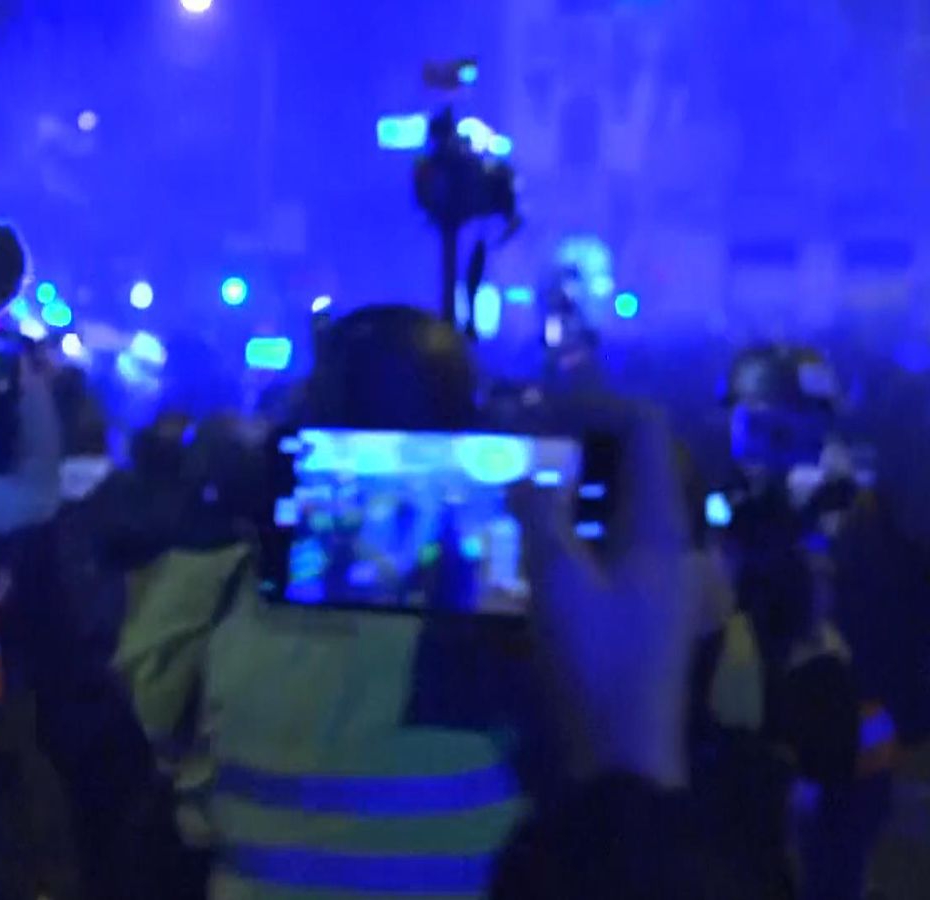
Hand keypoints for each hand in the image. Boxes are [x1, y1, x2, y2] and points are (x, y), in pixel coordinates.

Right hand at [511, 400, 693, 787]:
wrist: (622, 749)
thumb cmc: (593, 660)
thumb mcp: (555, 580)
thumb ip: (538, 516)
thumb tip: (523, 476)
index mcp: (661, 519)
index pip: (643, 424)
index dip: (590, 403)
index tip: (530, 413)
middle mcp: (672, 531)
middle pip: (636, 454)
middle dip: (576, 436)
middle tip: (515, 442)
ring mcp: (663, 564)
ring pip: (623, 493)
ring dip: (573, 476)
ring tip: (516, 482)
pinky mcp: (646, 593)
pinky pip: (616, 531)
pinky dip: (578, 516)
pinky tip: (535, 534)